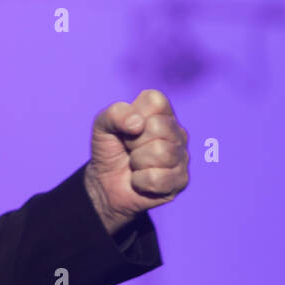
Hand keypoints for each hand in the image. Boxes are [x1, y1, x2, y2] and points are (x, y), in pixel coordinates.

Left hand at [84, 89, 188, 232]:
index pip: (156, 101)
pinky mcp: (181, 180)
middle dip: (133, 142)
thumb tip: (138, 124)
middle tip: (130, 149)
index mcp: (161, 112)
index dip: (133, 116)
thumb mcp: (102, 125)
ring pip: (161, 152)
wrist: (105, 183)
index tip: (127, 129)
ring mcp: (181, 156)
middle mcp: (176, 131)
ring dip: (137, 162)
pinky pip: (157, 178)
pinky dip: (140, 181)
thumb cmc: (110, 149)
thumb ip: (115, 114)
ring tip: (135, 165)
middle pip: (158, 127)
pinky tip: (141, 180)